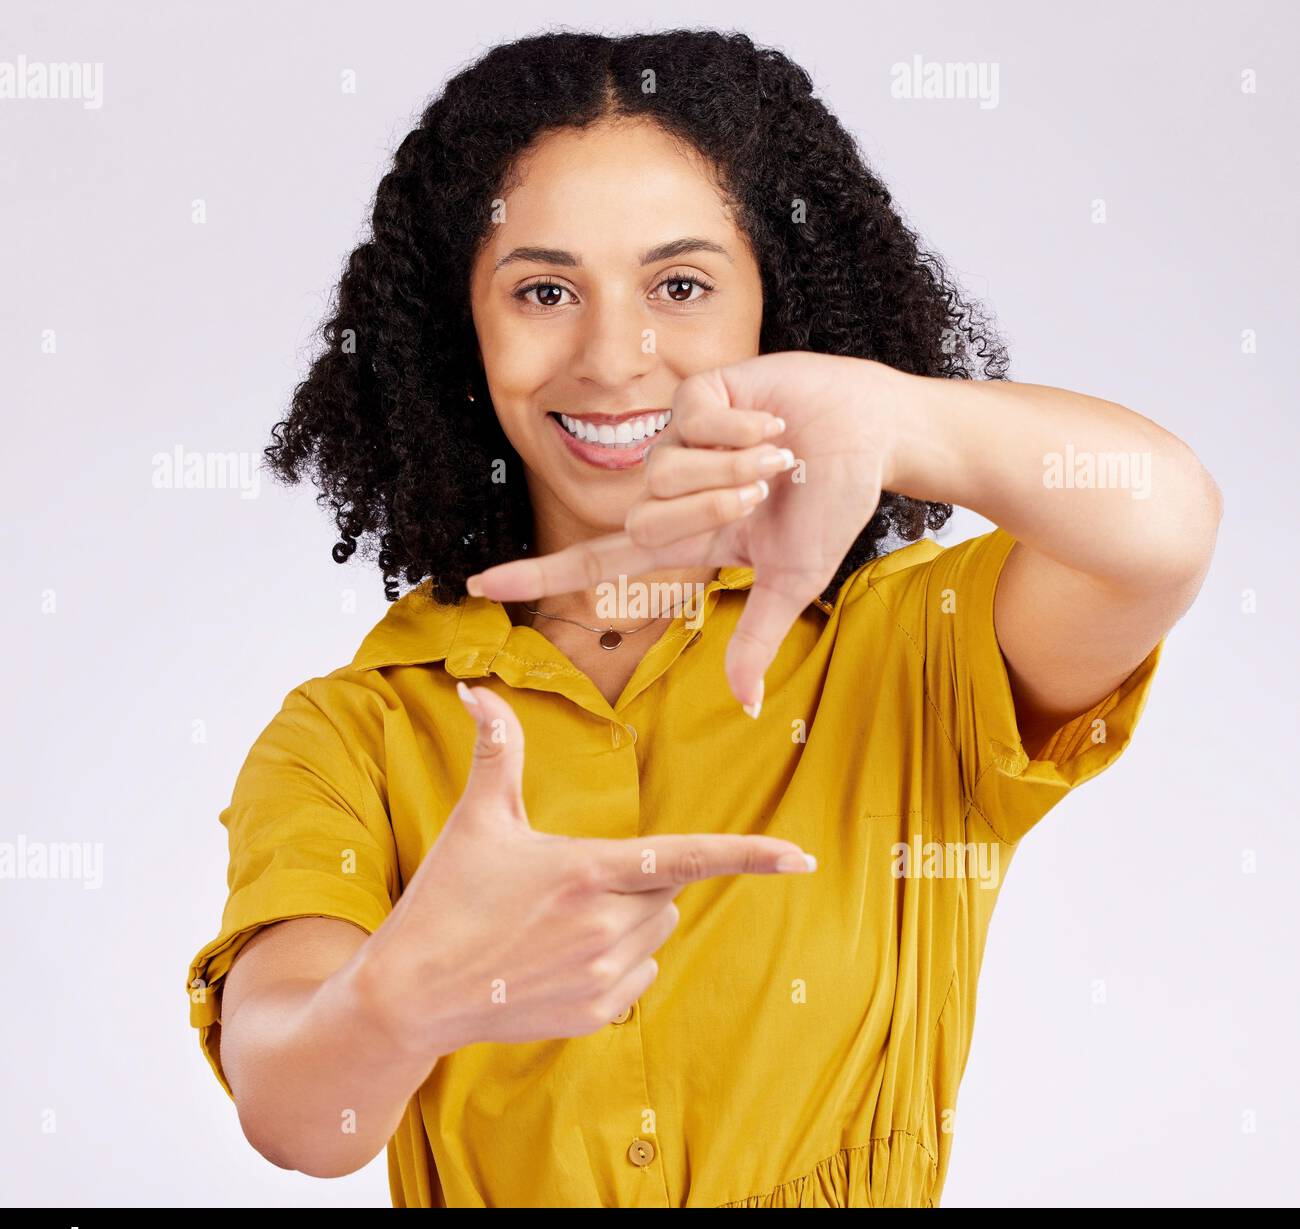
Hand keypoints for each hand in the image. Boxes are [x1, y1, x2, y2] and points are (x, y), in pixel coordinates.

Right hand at [358, 683, 816, 1056]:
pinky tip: (562, 959)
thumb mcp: (477, 819)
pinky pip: (640, 977)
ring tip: (560, 923)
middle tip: (572, 884)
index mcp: (587, 871)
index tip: (802, 858)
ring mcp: (602, 977)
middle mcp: (606, 927)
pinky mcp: (595, 1014)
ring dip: (630, 921)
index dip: (750, 854)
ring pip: (656, 933)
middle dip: (638, 881)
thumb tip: (476, 688)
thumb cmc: (446, 898)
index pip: (686, 858)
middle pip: (667, 892)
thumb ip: (496, 750)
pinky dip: (617, 963)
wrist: (411, 993)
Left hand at [467, 351, 897, 710]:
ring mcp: (679, 441)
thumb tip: (748, 706)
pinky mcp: (697, 395)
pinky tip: (772, 423)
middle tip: (768, 492)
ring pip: (663, 475)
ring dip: (732, 473)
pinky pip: (693, 425)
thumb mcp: (791, 580)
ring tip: (779, 456)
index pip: (598, 560)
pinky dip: (744, 432)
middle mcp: (671, 490)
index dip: (540, 574)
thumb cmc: (831, 505)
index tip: (482, 584)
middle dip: (713, 511)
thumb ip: (756, 637)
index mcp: (685, 536)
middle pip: (642, 523)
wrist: (869, 436)